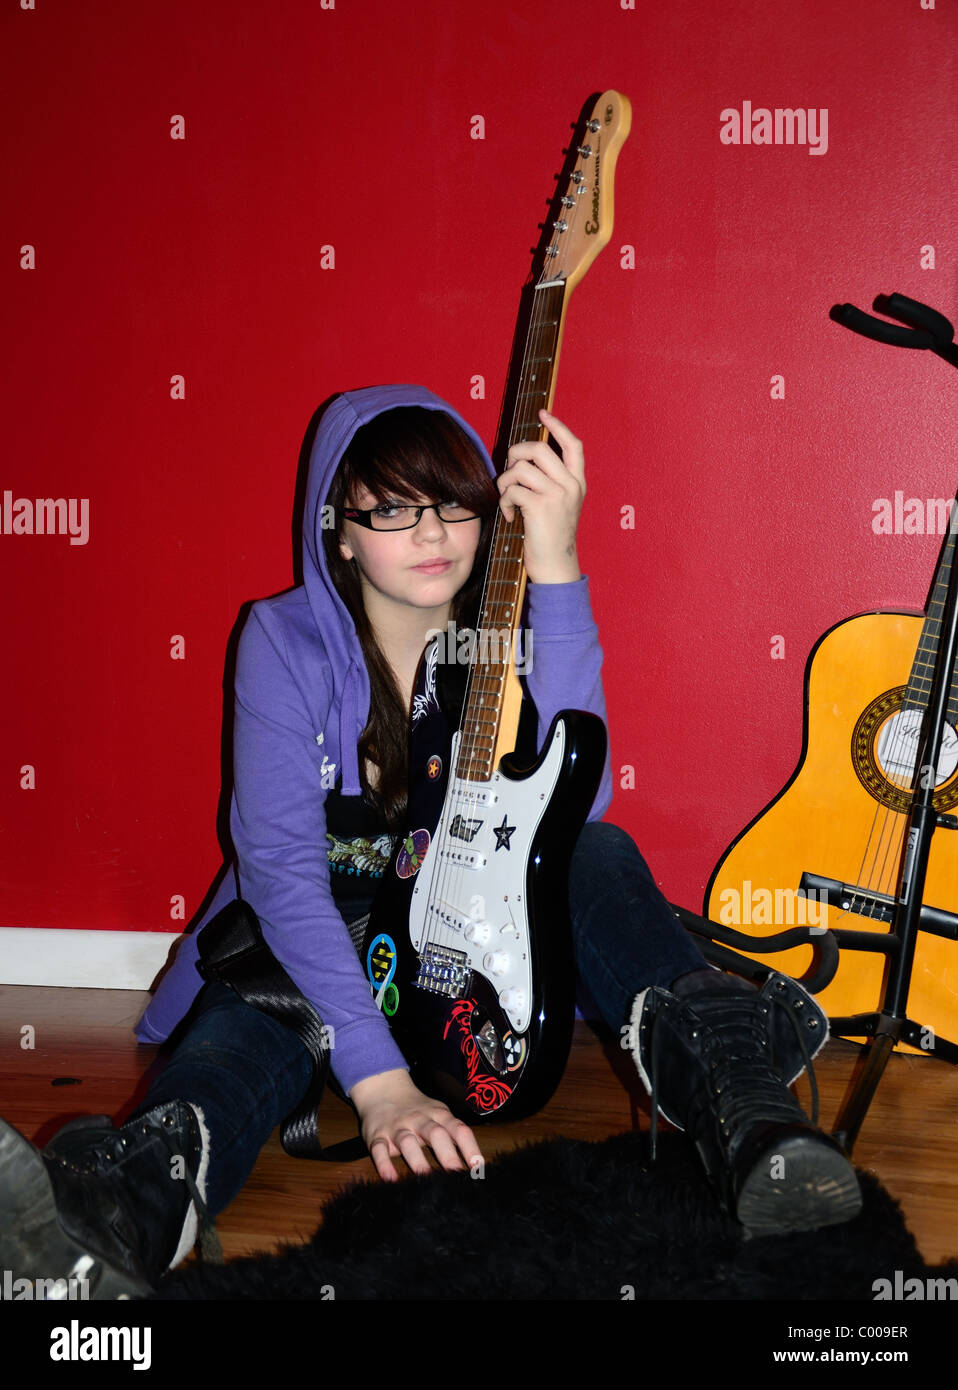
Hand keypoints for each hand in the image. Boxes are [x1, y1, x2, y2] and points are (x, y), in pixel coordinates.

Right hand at [350, 1068, 484, 1181]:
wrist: (383, 1088)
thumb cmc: (419, 1110)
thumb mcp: (438, 1114)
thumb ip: (453, 1134)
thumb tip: (475, 1163)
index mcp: (439, 1115)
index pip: (458, 1129)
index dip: (470, 1147)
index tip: (478, 1167)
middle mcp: (419, 1120)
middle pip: (435, 1134)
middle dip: (447, 1155)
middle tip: (456, 1175)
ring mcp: (398, 1127)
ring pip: (407, 1141)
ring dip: (417, 1159)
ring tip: (426, 1177)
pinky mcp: (377, 1135)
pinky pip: (379, 1149)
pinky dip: (384, 1164)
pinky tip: (390, 1178)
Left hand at [497, 408, 584, 583]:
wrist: (556, 568)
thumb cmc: (551, 538)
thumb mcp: (560, 506)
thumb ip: (550, 482)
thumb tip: (523, 459)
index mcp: (578, 483)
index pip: (573, 444)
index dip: (557, 425)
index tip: (543, 413)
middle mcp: (571, 485)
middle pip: (539, 448)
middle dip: (515, 454)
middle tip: (509, 472)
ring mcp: (557, 495)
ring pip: (521, 468)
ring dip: (505, 482)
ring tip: (507, 499)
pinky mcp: (541, 507)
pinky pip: (512, 490)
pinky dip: (503, 502)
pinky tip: (508, 516)